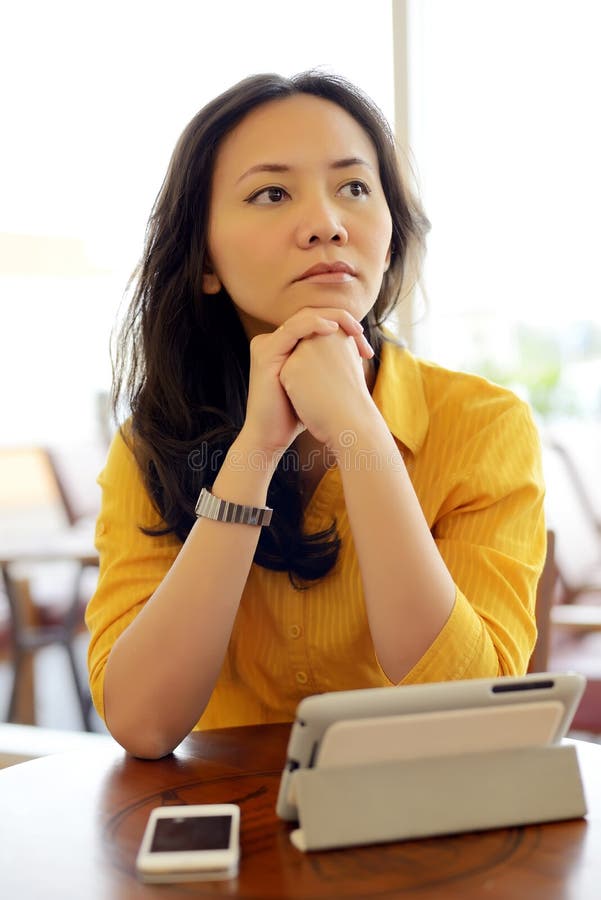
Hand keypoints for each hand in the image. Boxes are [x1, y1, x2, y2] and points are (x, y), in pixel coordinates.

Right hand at [238, 308, 372, 457]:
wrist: (270, 437)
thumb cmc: (295, 415)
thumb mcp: (315, 385)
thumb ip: (327, 366)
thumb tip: (355, 356)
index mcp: (285, 345)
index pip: (317, 323)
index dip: (343, 328)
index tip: (365, 348)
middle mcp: (274, 340)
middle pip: (312, 316)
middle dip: (342, 321)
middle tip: (362, 334)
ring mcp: (267, 344)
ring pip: (305, 317)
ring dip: (333, 319)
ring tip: (354, 330)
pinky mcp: (265, 352)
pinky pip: (294, 328)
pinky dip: (315, 325)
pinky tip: (333, 329)